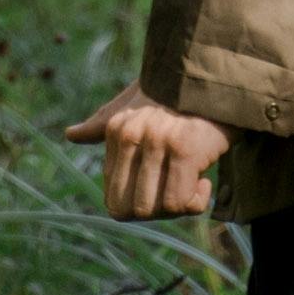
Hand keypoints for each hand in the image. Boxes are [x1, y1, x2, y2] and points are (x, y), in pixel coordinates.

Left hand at [65, 87, 229, 222]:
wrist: (223, 82)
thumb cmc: (179, 98)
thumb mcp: (135, 105)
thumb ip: (103, 124)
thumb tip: (70, 134)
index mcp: (116, 129)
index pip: (113, 197)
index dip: (138, 205)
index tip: (160, 191)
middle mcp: (131, 135)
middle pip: (128, 210)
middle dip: (154, 212)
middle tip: (176, 195)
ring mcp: (157, 142)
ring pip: (154, 209)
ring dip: (177, 207)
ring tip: (192, 184)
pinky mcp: (184, 150)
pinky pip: (180, 202)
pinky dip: (196, 201)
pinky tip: (205, 181)